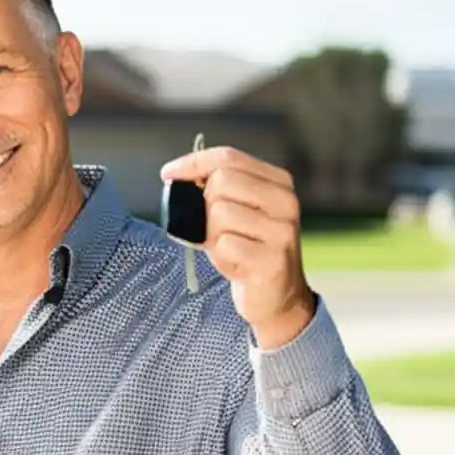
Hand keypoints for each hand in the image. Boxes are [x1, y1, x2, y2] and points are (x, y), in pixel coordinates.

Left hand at [161, 146, 315, 349]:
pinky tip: (236, 265)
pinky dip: (220, 257)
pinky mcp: (273, 260)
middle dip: (204, 206)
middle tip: (214, 228)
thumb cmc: (247, 249)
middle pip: (221, 182)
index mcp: (278, 182)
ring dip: (212, 235)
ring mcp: (283, 231)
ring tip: (230, 248)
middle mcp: (286, 201)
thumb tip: (177, 174)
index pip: (228, 158)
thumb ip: (214, 189)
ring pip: (219, 213)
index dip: (193, 163)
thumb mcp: (234, 211)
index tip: (168, 173)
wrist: (277, 297)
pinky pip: (224, 245)